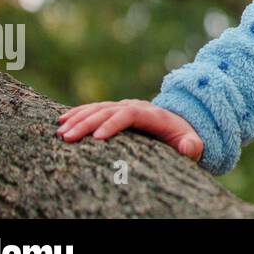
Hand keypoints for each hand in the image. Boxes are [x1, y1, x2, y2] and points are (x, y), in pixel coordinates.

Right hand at [55, 99, 203, 161]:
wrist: (180, 125)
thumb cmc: (184, 139)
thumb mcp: (193, 143)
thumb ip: (193, 146)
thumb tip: (188, 147)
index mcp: (153, 115)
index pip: (130, 114)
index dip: (113, 124)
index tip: (97, 138)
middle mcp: (137, 106)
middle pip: (109, 110)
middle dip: (87, 123)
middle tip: (68, 137)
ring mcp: (125, 107)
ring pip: (98, 108)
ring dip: (78, 118)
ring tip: (60, 131)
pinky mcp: (116, 111)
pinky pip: (94, 109)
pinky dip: (78, 113)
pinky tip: (62, 120)